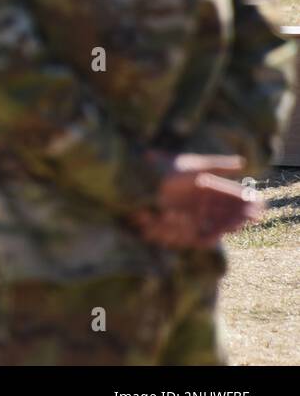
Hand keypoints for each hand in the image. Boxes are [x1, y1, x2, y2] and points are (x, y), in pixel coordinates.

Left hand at [134, 154, 262, 248]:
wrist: (138, 181)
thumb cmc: (163, 170)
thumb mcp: (193, 166)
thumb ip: (218, 166)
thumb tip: (243, 162)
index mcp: (204, 185)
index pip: (229, 195)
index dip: (243, 200)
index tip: (258, 203)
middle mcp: (199, 201)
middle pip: (225, 211)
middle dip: (240, 214)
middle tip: (253, 217)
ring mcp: (191, 213)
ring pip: (216, 222)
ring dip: (229, 223)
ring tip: (239, 224)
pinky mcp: (181, 224)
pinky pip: (200, 232)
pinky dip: (211, 232)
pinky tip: (220, 231)